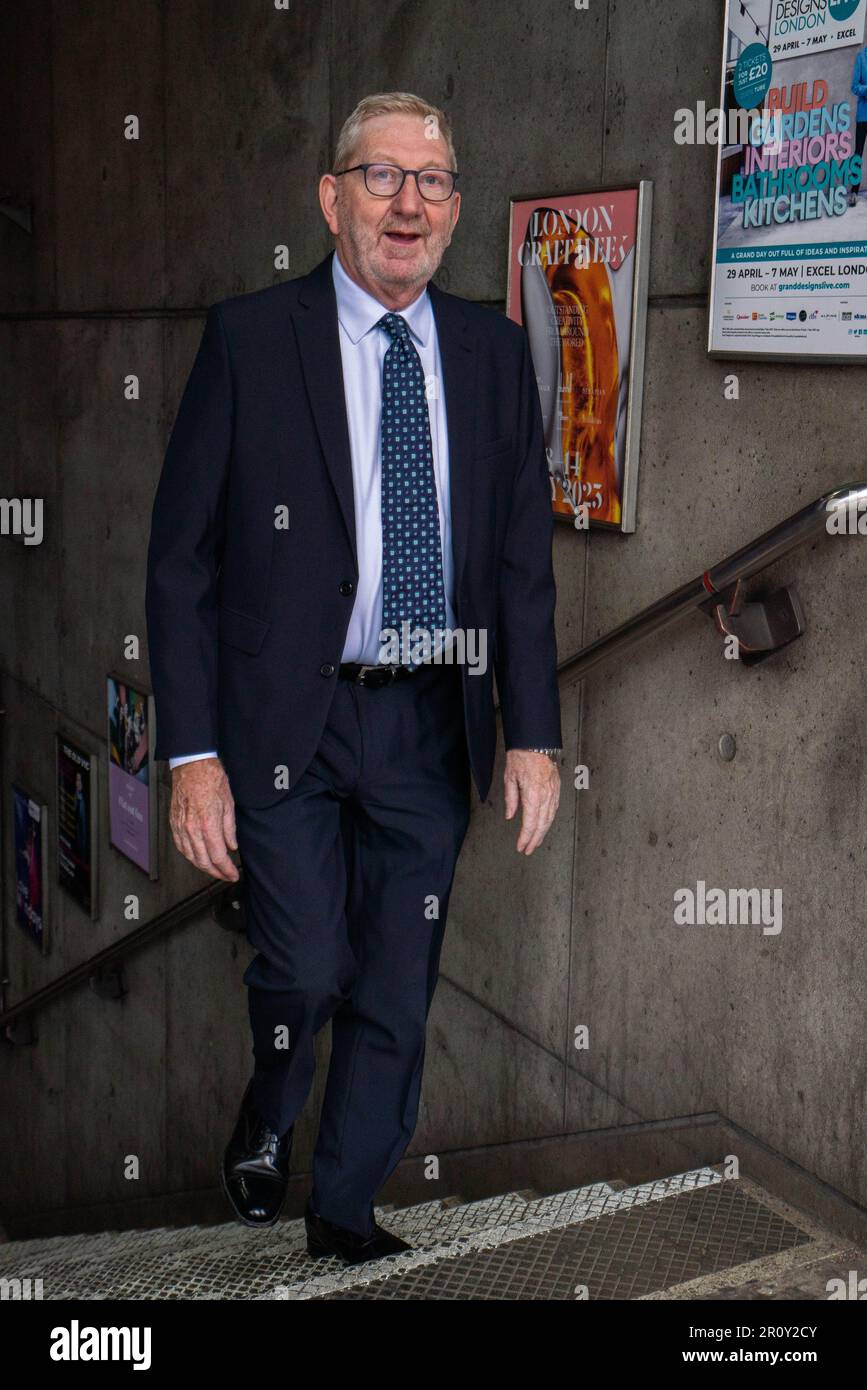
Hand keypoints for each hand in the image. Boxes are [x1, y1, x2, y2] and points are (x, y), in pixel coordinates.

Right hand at [169, 757, 238, 880]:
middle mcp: (192, 829)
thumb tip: (232, 846)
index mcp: (208, 825)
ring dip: (202, 866)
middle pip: (203, 861)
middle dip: (216, 872)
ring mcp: (180, 827)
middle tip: (225, 875)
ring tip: (213, 869)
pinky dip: (189, 856)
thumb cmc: (211, 779)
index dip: (226, 870)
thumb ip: (229, 829)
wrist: (191, 765)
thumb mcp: (229, 804)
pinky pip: (180, 846)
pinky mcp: (173, 823)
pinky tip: (196, 857)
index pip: (218, 857)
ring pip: (190, 856)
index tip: (233, 875)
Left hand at [503, 749, 559, 853]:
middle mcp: (545, 796)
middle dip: (534, 839)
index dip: (525, 838)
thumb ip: (511, 799)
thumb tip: (510, 816)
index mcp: (533, 795)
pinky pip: (554, 809)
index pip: (529, 823)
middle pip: (542, 824)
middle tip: (528, 850)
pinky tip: (544, 825)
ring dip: (543, 832)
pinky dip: (549, 820)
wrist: (536, 741)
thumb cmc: (521, 756)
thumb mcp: (509, 778)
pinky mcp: (556, 788)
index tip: (521, 847)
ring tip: (536, 842)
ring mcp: (553, 792)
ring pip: (550, 818)